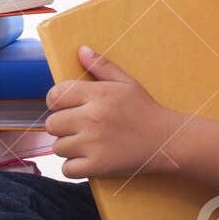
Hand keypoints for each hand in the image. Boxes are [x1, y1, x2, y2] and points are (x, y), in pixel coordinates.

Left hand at [44, 45, 185, 178]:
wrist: (166, 140)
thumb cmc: (145, 109)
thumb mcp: (126, 82)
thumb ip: (101, 65)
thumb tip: (81, 50)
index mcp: (98, 94)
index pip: (55, 95)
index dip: (56, 101)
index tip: (65, 106)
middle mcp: (92, 118)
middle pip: (53, 124)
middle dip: (61, 125)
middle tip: (77, 127)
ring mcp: (93, 144)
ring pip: (58, 147)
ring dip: (68, 147)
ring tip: (84, 143)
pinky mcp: (97, 167)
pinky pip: (67, 169)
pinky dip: (73, 167)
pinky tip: (86, 159)